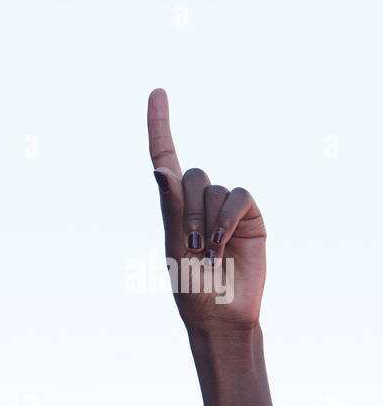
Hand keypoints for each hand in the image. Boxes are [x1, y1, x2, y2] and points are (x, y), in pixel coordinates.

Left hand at [147, 88, 265, 334]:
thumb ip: (171, 207)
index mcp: (172, 208)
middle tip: (191, 246)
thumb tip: (160, 169)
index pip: (165, 159)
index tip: (157, 91)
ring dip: (207, 221)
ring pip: (213, 188)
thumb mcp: (175, 246)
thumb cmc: (190, 287)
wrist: (221, 314)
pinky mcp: (248, 214)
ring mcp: (224, 207)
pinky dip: (228, 217)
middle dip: (187, 210)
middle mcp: (198, 202)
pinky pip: (238, 195)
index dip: (160, 126)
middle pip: (191, 175)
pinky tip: (225, 244)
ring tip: (209, 251)